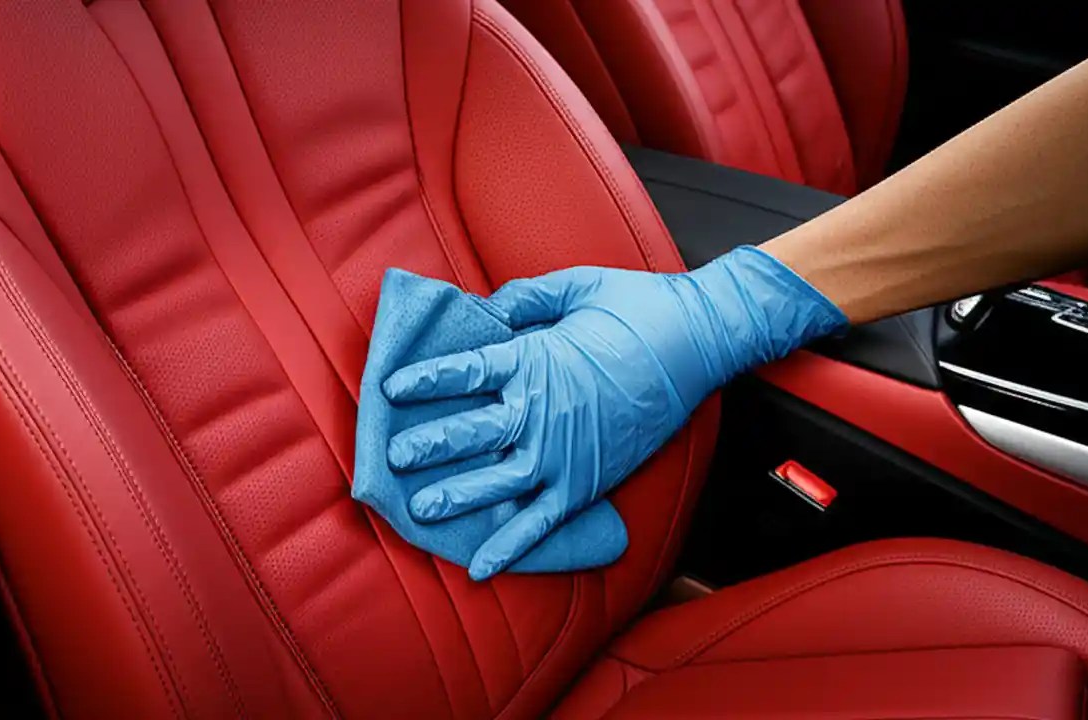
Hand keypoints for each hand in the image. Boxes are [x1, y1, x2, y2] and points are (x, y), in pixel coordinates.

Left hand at [384, 247, 845, 579]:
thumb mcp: (572, 286)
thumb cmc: (636, 307)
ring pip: (496, 481)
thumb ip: (522, 299)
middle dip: (427, 446)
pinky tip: (480, 569)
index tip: (390, 388)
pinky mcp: (586, 481)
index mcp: (531, 358)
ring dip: (456, 496)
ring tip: (419, 511)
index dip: (424, 380)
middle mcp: (539, 410)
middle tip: (391, 459)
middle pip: (469, 431)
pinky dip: (510, 548)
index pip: (463, 371)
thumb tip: (485, 311)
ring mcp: (562, 451)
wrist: (697, 339)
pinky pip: (541, 521)